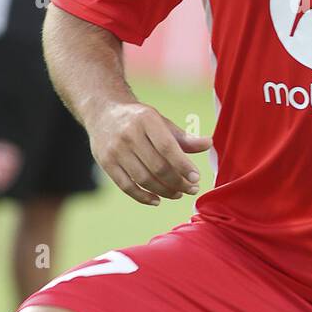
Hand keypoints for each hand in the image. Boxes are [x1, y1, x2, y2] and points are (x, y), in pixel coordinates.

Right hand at [89, 101, 212, 205]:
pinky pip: (126, 186)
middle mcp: (129, 134)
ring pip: (143, 179)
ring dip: (164, 191)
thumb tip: (208, 143)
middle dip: (177, 182)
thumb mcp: (161, 122)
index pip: (167, 147)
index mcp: (146, 120)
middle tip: (191, 189)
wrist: (103, 112)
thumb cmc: (140, 120)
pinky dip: (143, 197)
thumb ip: (184, 137)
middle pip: (157, 166)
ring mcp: (115, 149)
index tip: (196, 178)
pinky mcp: (106, 162)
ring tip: (178, 194)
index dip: (183, 165)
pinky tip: (157, 200)